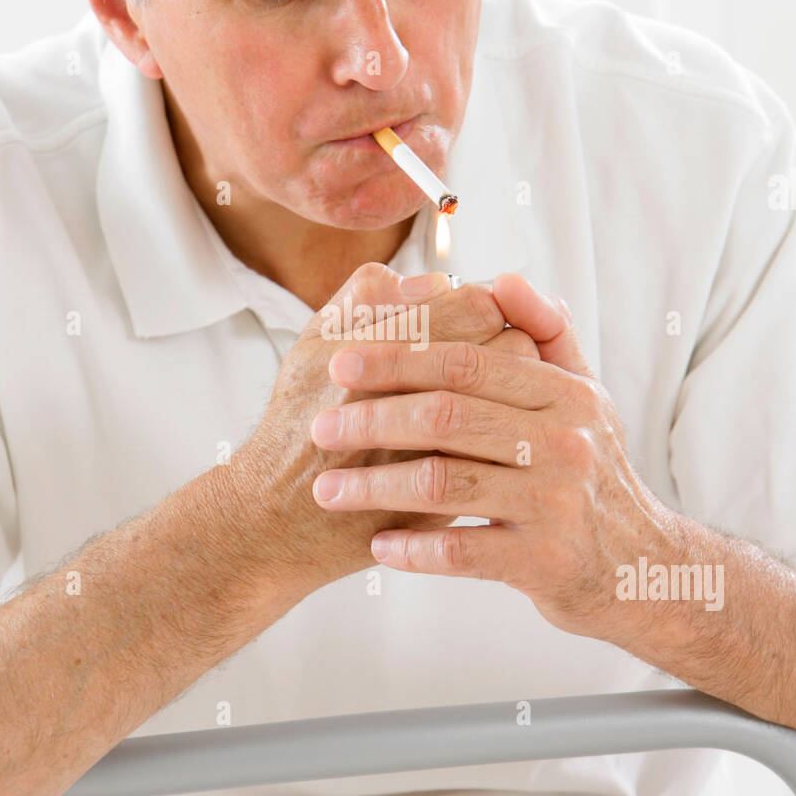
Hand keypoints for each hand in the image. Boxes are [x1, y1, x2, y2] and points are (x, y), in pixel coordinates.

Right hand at [224, 262, 515, 601]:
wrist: (278, 513)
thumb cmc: (297, 417)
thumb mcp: (318, 337)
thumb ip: (371, 295)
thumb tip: (435, 282)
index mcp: (390, 346)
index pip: (480, 305)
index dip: (482, 307)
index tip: (470, 319)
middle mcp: (420, 393)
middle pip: (510, 349)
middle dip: (505, 350)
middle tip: (487, 360)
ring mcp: (443, 447)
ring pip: (516, 404)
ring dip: (509, 397)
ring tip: (484, 399)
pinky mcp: (451, 495)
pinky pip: (503, 454)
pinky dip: (501, 442)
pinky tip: (479, 438)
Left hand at [309, 272, 675, 642]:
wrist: (643, 567)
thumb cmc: (593, 474)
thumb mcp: (585, 399)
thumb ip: (546, 336)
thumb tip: (502, 279)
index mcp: (568, 393)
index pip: (467, 360)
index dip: (397, 357)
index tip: (340, 360)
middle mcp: (567, 441)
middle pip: (446, 415)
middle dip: (371, 418)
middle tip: (318, 427)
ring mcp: (557, 503)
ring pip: (443, 483)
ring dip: (374, 487)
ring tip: (326, 492)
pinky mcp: (546, 562)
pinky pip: (461, 551)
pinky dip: (413, 547)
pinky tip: (378, 545)